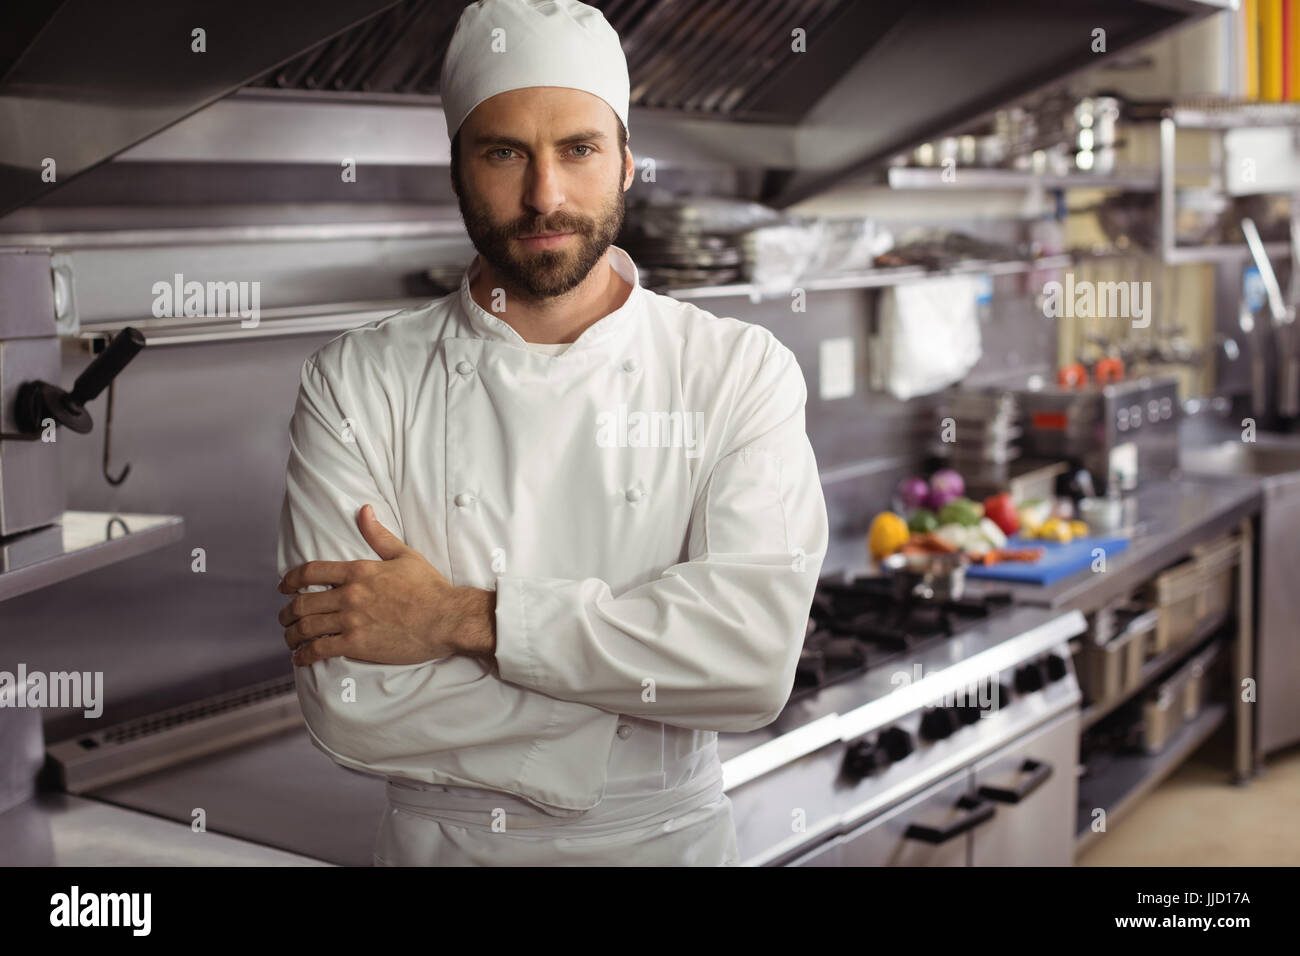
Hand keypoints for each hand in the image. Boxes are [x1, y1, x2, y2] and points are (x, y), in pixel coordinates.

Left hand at [277, 504, 495, 665]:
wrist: (446, 618)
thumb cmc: (429, 587)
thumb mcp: (404, 555)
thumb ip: (379, 535)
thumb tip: (364, 511)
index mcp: (358, 571)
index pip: (311, 572)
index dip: (290, 580)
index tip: (284, 587)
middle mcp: (349, 595)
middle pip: (302, 603)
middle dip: (287, 613)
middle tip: (285, 619)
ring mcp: (351, 621)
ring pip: (306, 628)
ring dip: (292, 635)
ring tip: (291, 640)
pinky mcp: (357, 644)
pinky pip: (319, 650)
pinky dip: (304, 655)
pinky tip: (301, 657)